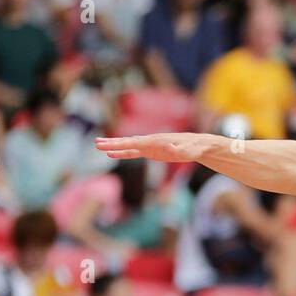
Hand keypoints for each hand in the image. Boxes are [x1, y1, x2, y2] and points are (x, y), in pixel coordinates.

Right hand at [95, 131, 222, 163]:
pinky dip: (123, 153)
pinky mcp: (152, 152)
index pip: (134, 143)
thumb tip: (169, 148)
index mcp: (155, 141)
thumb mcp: (187, 151)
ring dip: (114, 147)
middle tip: (96, 143)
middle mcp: (150, 141)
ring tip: (99, 146)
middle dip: (112, 143)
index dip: (120, 144)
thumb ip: (177, 150)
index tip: (107, 145)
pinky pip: (134, 153)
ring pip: (128, 146)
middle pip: (127, 142)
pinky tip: (113, 154)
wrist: (199, 145)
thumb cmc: (193, 148)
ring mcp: (150, 146)